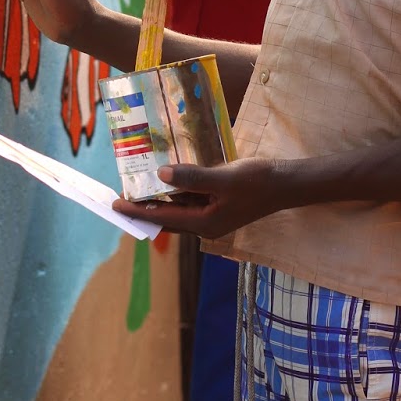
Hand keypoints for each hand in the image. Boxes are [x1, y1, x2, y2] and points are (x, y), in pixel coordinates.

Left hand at [113, 157, 288, 237]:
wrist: (286, 184)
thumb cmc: (257, 182)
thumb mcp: (224, 178)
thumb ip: (192, 178)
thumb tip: (161, 175)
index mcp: (204, 223)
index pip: (162, 217)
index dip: (136, 210)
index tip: (114, 203)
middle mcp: (204, 225)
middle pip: (165, 217)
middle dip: (142, 208)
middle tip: (119, 194)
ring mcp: (211, 216)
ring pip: (176, 209)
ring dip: (157, 199)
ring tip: (137, 185)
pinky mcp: (216, 206)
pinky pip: (189, 201)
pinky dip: (174, 192)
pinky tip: (165, 179)